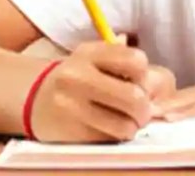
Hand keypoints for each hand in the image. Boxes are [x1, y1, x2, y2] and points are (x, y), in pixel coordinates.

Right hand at [27, 38, 176, 142]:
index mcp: (89, 53)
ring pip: (125, 126)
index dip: (143, 74)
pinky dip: (114, 137)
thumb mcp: (97, 58)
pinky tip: (105, 129)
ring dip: (131, 127)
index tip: (136, 80)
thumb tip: (160, 86)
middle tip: (141, 111)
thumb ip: (128, 63)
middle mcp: (77, 77)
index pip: (136, 60)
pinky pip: (108, 141)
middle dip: (144, 109)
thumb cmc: (79, 77)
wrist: (34, 98)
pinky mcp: (69, 134)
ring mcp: (71, 107)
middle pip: (135, 97)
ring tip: (123, 122)